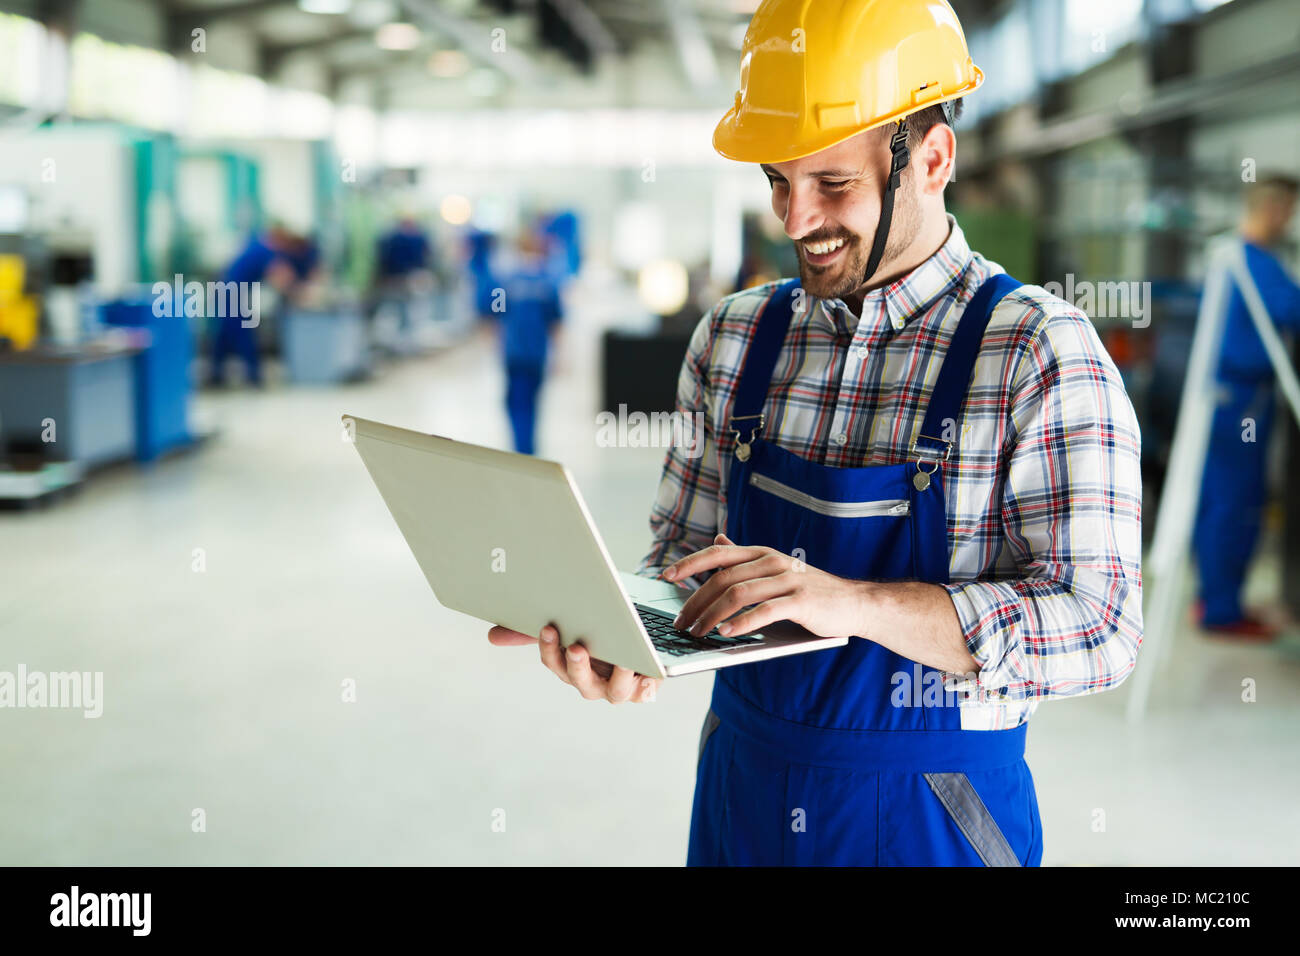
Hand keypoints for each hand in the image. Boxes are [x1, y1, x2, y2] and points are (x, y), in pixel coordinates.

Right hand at [487, 624, 661, 703]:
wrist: (634, 640)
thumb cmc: (595, 636)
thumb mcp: (567, 627)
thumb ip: (534, 632)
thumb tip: (492, 636)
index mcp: (569, 668)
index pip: (554, 662)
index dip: (550, 648)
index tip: (549, 628)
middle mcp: (591, 684)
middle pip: (580, 680)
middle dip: (577, 665)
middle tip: (576, 647)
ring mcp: (618, 688)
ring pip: (615, 690)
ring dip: (617, 676)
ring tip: (623, 659)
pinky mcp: (644, 687)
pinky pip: (646, 691)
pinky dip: (648, 682)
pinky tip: (649, 671)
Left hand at [663, 533, 869, 640]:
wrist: (854, 603)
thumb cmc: (810, 591)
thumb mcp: (776, 569)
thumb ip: (746, 559)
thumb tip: (717, 541)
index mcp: (762, 554)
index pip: (718, 554)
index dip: (690, 563)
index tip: (667, 576)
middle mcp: (772, 562)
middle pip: (723, 578)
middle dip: (696, 601)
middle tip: (681, 622)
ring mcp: (787, 580)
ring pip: (738, 594)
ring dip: (712, 615)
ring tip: (698, 631)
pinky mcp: (800, 601)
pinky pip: (764, 611)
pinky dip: (742, 623)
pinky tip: (726, 633)